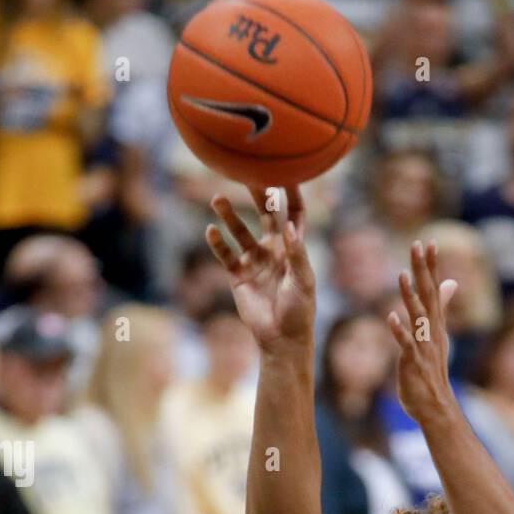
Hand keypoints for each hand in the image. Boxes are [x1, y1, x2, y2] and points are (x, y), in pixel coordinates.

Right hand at [206, 184, 313, 351]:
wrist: (282, 339)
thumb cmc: (299, 311)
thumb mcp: (302, 281)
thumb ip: (296, 253)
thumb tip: (288, 226)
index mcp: (293, 249)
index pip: (294, 214)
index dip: (292, 194)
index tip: (286, 173)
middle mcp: (273, 250)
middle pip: (264, 215)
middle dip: (257, 195)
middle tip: (245, 173)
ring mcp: (254, 261)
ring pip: (240, 231)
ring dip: (229, 215)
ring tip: (217, 198)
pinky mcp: (238, 276)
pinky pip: (225, 255)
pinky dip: (217, 243)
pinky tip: (210, 230)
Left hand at [387, 240, 457, 421]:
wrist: (436, 404)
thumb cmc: (432, 369)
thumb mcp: (437, 333)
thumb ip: (441, 305)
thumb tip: (451, 282)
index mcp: (435, 323)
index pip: (434, 288)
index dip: (431, 266)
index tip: (429, 242)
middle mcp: (432, 330)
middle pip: (427, 295)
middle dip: (422, 270)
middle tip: (417, 245)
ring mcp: (424, 346)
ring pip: (417, 316)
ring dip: (409, 296)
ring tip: (401, 276)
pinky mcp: (413, 362)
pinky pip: (406, 345)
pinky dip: (399, 331)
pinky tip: (391, 316)